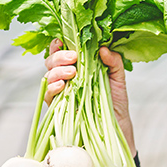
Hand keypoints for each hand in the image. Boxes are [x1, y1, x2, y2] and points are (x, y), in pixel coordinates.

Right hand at [43, 39, 136, 155]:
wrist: (117, 126)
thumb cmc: (116, 101)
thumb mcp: (118, 78)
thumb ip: (114, 61)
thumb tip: (103, 48)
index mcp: (78, 66)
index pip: (62, 52)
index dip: (59, 45)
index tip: (63, 40)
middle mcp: (66, 77)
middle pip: (51, 61)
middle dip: (59, 56)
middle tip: (74, 58)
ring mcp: (61, 91)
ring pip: (48, 75)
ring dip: (57, 71)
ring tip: (72, 73)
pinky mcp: (58, 106)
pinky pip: (48, 94)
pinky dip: (53, 87)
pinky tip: (62, 85)